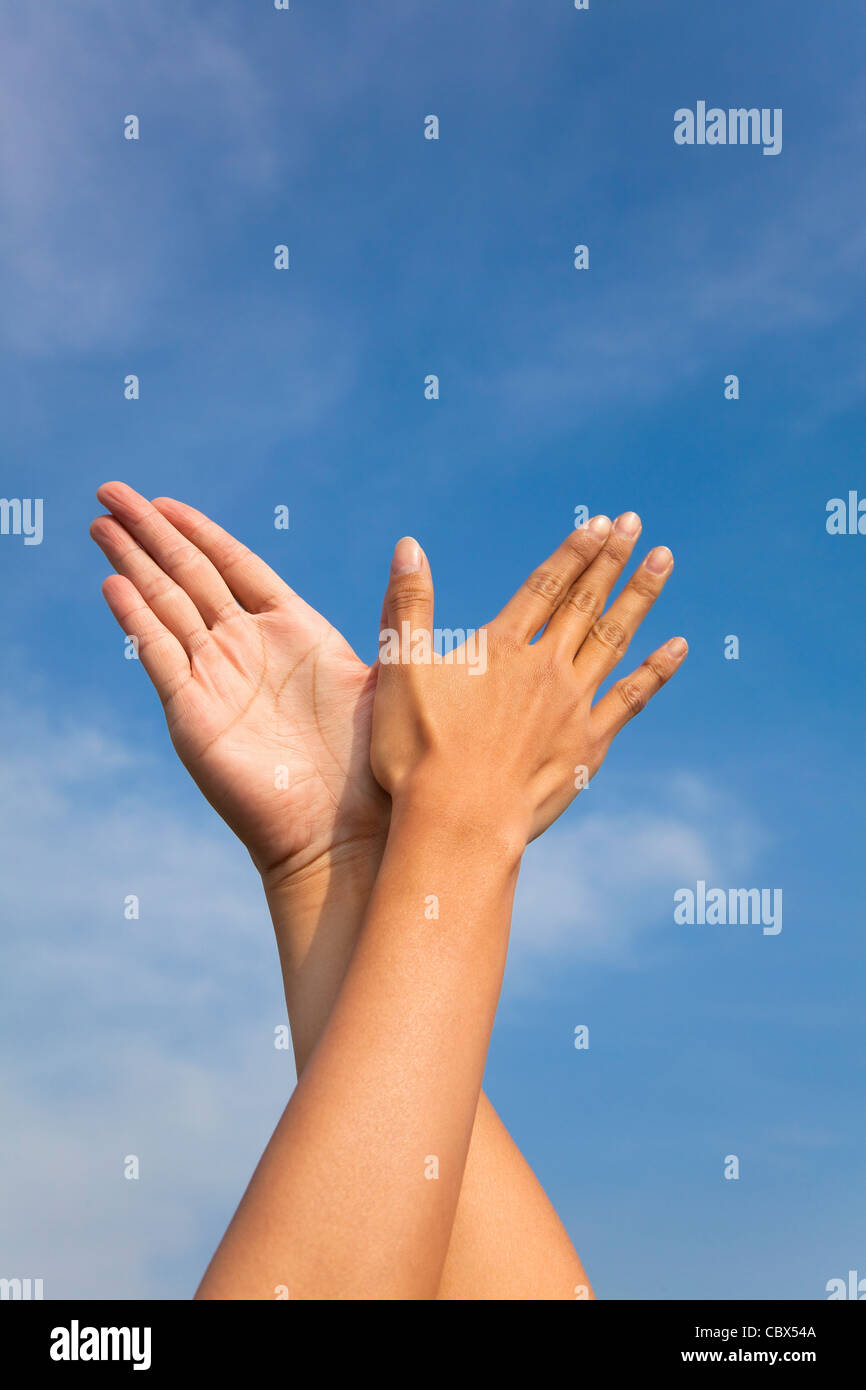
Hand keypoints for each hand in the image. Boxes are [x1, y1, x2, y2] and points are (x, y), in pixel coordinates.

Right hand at [91, 482, 387, 885]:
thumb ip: (395, 613)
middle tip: (111, 490)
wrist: (345, 832)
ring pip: (165, 605)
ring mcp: (216, 680)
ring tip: (100, 524)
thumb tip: (412, 547)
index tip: (164, 500)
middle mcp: (246, 650)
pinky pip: (159, 655)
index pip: (234, 565)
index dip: (199, 531)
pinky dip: (135, 619)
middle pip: (188, 575)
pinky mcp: (194, 714)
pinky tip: (112, 585)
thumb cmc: (375, 765)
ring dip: (132, 564)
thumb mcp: (390, 675)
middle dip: (150, 533)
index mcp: (292, 632)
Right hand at [372, 514, 686, 848]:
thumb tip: (409, 545)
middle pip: (586, 602)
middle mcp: (546, 668)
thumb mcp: (399, 671)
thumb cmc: (418, 753)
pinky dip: (656, 670)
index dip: (573, 551)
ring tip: (664, 562)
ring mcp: (574, 707)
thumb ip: (407, 606)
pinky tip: (679, 647)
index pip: (545, 585)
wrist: (458, 824)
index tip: (600, 523)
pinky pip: (632, 698)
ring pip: (615, 638)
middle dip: (612, 559)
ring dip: (640, 597)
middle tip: (636, 523)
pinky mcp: (589, 746)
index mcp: (501, 649)